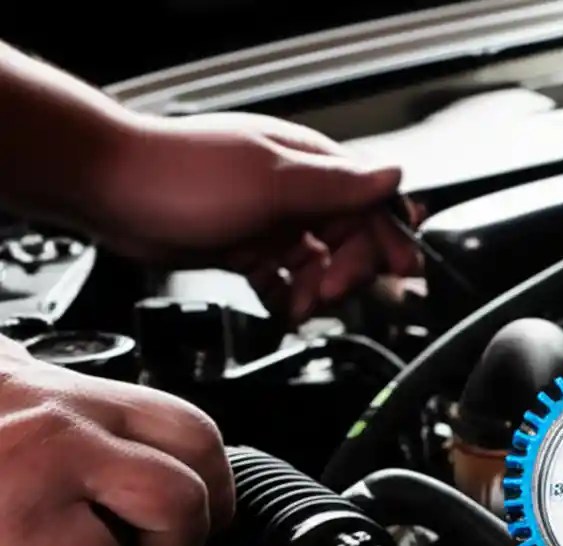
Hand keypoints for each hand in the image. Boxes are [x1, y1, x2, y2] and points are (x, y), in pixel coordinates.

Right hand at [0, 337, 233, 545]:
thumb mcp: (8, 396)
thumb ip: (64, 413)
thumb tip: (116, 442)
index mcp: (69, 392)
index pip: (184, 421)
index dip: (212, 474)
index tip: (209, 510)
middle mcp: (70, 416)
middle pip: (201, 453)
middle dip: (209, 511)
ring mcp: (49, 462)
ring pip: (175, 502)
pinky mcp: (22, 518)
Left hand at [92, 111, 425, 322]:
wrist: (107, 188)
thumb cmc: (180, 175)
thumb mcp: (273, 182)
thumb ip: (338, 186)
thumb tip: (395, 176)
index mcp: (311, 166)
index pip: (374, 204)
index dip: (391, 241)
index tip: (399, 276)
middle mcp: (298, 191)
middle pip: (353, 239)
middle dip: (350, 273)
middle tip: (328, 295)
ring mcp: (272, 219)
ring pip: (321, 262)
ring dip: (319, 290)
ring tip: (299, 307)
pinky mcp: (247, 245)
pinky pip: (285, 276)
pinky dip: (289, 295)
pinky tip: (281, 306)